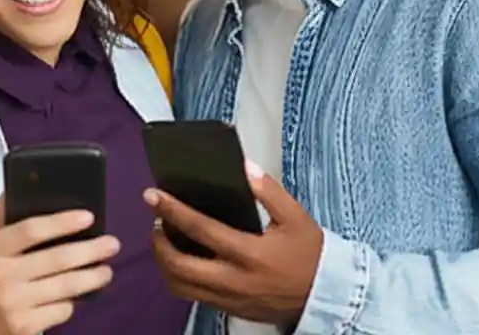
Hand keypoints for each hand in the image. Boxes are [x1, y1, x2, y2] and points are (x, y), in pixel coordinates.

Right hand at [0, 195, 118, 334]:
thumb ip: (4, 215)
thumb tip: (26, 180)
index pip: (30, 230)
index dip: (62, 222)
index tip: (88, 216)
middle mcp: (1, 276)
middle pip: (56, 259)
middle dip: (90, 250)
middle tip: (112, 244)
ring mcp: (13, 305)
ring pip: (66, 288)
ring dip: (93, 277)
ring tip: (106, 270)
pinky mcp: (25, 328)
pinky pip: (61, 311)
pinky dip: (73, 303)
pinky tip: (77, 296)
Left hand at [144, 161, 322, 325]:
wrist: (325, 295)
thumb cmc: (310, 254)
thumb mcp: (295, 217)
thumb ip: (268, 192)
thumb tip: (244, 168)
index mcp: (250, 253)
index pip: (200, 229)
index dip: (172, 211)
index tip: (153, 196)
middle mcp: (234, 280)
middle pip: (179, 265)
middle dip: (159, 242)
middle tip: (156, 221)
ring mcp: (229, 298)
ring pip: (179, 286)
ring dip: (164, 262)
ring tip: (164, 240)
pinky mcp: (228, 309)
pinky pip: (192, 296)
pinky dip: (178, 278)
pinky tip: (180, 260)